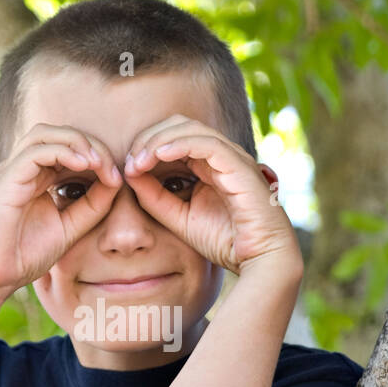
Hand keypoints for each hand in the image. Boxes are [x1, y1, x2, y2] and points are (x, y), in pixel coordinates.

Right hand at [0, 123, 122, 301]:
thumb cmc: (25, 255)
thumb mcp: (71, 227)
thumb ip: (93, 205)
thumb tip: (116, 181)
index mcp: (38, 178)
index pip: (69, 148)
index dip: (97, 156)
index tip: (118, 179)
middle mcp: (24, 170)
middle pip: (59, 135)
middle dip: (90, 144)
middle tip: (111, 167)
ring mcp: (13, 172)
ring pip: (45, 134)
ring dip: (77, 142)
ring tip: (98, 162)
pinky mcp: (7, 180)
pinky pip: (36, 151)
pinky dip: (63, 152)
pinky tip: (84, 165)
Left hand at [122, 114, 299, 276]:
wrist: (260, 260)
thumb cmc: (226, 241)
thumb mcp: (179, 219)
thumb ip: (155, 198)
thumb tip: (130, 173)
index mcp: (208, 165)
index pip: (173, 137)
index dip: (147, 145)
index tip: (127, 168)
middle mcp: (221, 156)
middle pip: (179, 125)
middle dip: (149, 138)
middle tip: (130, 161)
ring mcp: (232, 158)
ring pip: (191, 129)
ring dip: (159, 141)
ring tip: (138, 160)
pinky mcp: (240, 166)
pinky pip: (207, 144)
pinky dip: (179, 145)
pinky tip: (157, 156)